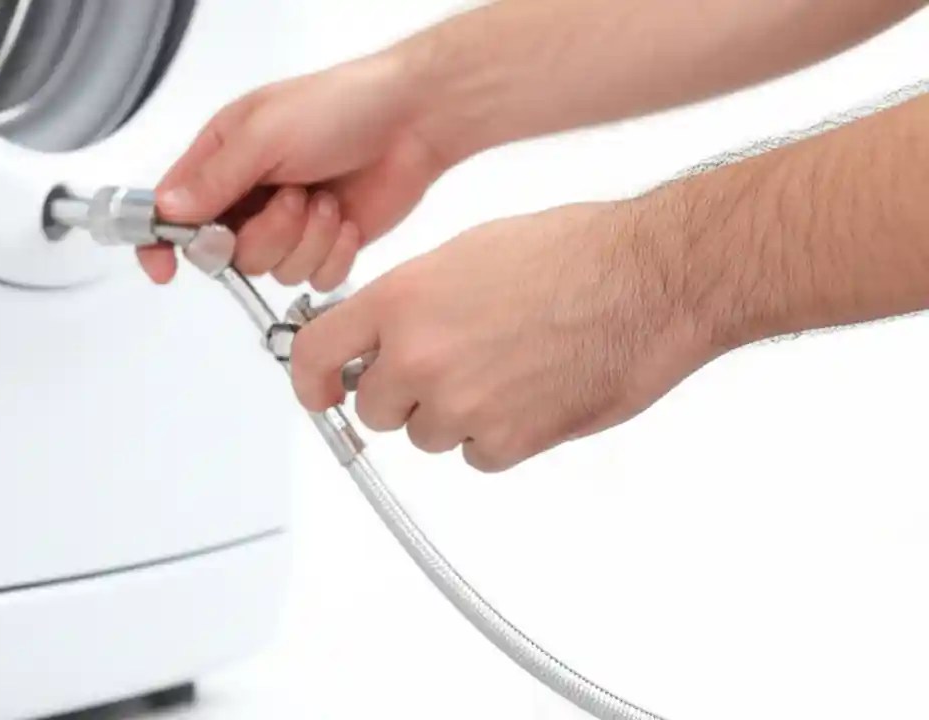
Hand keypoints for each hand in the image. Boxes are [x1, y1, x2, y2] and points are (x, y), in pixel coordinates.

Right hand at [138, 52, 447, 290]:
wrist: (414, 120)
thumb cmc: (343, 107)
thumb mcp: (266, 133)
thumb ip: (215, 178)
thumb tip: (169, 210)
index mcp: (222, 158)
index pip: (170, 209)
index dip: (160, 241)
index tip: (164, 267)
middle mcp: (249, 195)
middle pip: (225, 253)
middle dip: (265, 234)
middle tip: (293, 198)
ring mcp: (286, 224)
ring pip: (271, 269)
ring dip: (305, 239)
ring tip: (326, 200)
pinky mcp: (323, 246)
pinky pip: (312, 279)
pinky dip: (332, 253)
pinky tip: (345, 218)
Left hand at [290, 201, 716, 471]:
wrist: (648, 280)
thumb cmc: (574, 253)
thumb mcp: (466, 253)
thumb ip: (411, 300)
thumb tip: (385, 334)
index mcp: (402, 299)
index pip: (315, 353)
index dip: (312, 380)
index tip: (319, 392)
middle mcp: (420, 355)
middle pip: (374, 407)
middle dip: (403, 394)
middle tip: (452, 366)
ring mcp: (460, 404)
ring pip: (426, 436)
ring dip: (454, 415)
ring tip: (507, 370)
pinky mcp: (506, 442)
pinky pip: (476, 456)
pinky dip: (498, 438)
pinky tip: (532, 394)